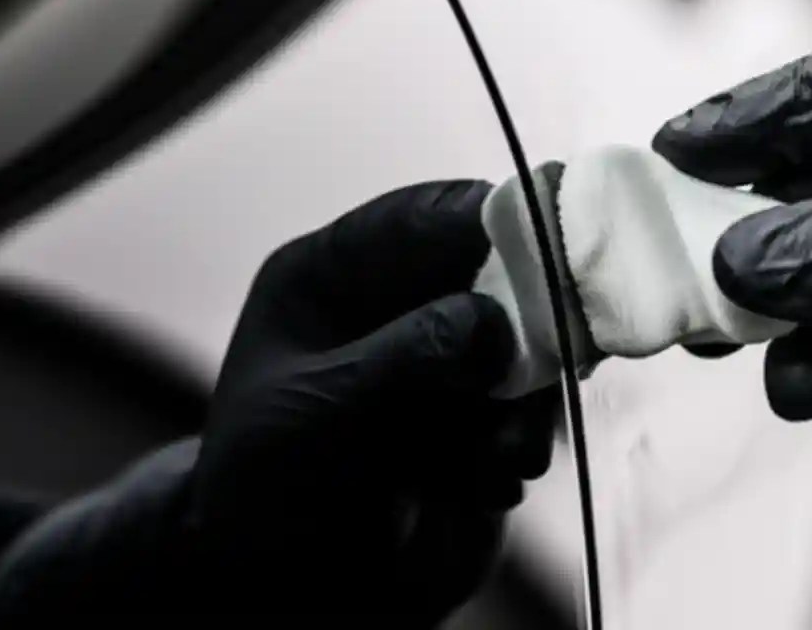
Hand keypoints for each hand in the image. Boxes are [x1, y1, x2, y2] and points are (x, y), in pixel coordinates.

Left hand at [0, 182, 555, 625]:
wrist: (277, 595)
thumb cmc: (263, 491)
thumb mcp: (317, 412)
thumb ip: (406, 355)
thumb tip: (494, 322)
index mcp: (332, 281)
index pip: (425, 218)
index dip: (493, 222)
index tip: (548, 249)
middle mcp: (391, 314)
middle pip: (490, 278)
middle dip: (523, 325)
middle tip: (545, 365)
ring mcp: (435, 371)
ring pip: (520, 351)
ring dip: (525, 401)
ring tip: (507, 456)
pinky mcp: (470, 428)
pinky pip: (523, 413)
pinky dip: (518, 446)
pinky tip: (490, 485)